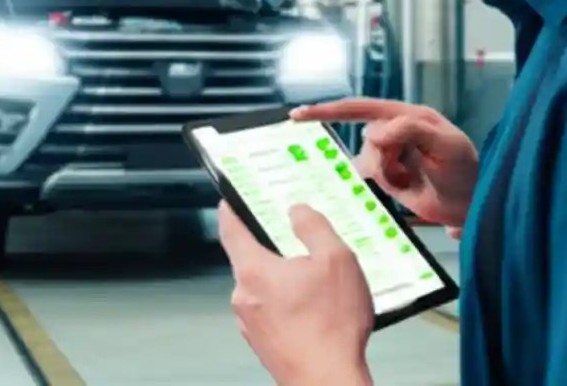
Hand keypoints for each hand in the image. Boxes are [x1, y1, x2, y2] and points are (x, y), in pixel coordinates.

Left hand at [217, 202, 374, 385]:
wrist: (327, 380)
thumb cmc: (331, 324)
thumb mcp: (336, 259)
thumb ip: (314, 227)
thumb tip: (297, 211)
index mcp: (254, 270)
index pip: (230, 229)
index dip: (231, 210)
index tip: (230, 200)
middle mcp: (243, 296)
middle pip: (249, 259)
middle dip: (270, 247)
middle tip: (295, 239)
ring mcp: (250, 323)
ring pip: (262, 287)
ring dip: (282, 279)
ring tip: (316, 280)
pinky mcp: (262, 342)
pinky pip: (270, 310)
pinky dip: (286, 303)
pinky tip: (314, 308)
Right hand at [292, 98, 478, 227]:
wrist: (474, 206)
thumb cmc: (467, 171)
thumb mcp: (445, 145)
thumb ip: (410, 130)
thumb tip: (371, 132)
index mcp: (408, 115)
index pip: (361, 108)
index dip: (329, 110)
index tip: (299, 114)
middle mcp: (396, 131)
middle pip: (365, 139)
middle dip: (383, 158)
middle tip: (409, 172)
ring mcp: (392, 154)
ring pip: (365, 161)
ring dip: (385, 173)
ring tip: (413, 180)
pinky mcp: (389, 177)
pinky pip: (370, 176)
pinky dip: (384, 182)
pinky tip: (407, 185)